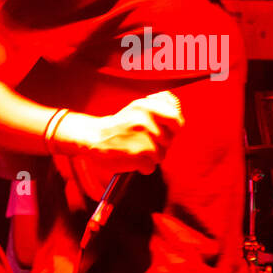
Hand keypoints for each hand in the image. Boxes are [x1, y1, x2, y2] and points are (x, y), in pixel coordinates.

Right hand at [60, 91, 184, 177]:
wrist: (93, 137)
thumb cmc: (121, 125)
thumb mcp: (139, 108)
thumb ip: (160, 107)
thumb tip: (178, 112)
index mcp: (147, 106)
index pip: (176, 117)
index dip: (173, 126)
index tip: (164, 129)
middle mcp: (145, 120)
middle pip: (170, 139)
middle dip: (162, 143)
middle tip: (147, 141)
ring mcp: (142, 139)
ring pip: (161, 155)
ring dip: (151, 156)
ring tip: (136, 149)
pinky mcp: (137, 156)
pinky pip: (151, 167)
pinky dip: (142, 167)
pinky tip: (131, 159)